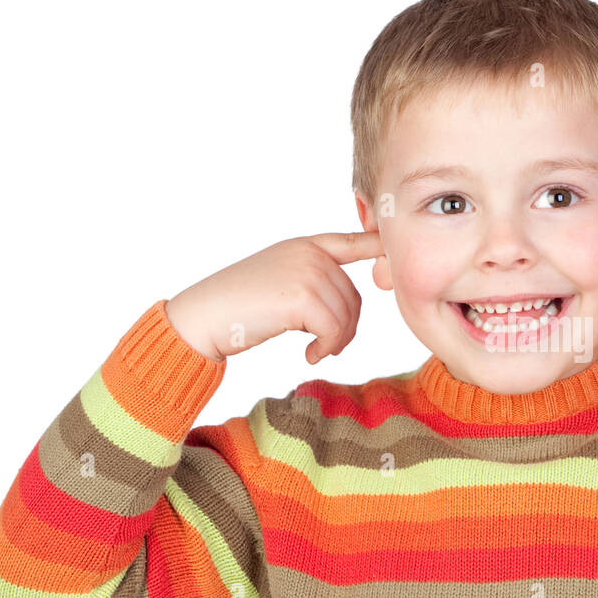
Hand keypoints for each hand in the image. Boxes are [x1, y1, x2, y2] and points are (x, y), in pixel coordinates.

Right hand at [164, 231, 383, 363]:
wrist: (204, 316)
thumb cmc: (239, 306)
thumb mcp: (279, 279)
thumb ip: (313, 280)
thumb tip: (349, 305)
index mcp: (305, 245)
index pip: (350, 241)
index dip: (376, 244)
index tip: (393, 245)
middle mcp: (309, 253)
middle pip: (354, 296)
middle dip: (346, 327)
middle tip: (326, 346)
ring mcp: (307, 272)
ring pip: (347, 316)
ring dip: (336, 342)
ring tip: (315, 351)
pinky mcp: (302, 297)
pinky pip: (334, 330)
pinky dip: (326, 349)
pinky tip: (309, 355)